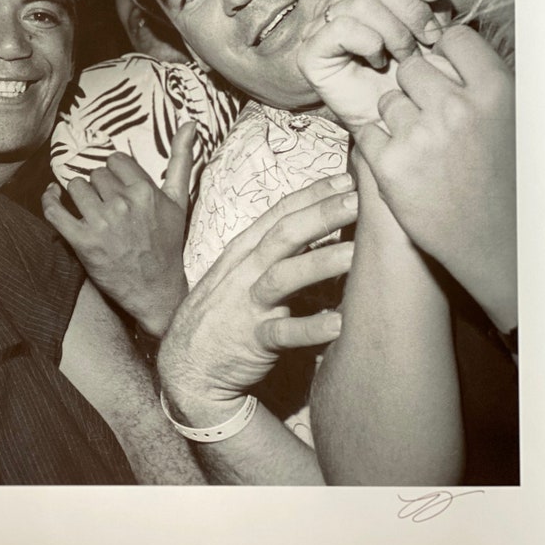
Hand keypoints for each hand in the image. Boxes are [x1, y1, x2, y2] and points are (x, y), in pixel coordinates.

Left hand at [43, 124, 195, 335]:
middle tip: (108, 207)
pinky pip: (54, 210)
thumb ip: (182, 160)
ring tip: (89, 210)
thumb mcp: (179, 201)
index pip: (115, 161)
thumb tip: (191, 123)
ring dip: (78, 196)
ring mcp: (101, 223)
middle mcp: (123, 204)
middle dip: (99, 187)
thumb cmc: (168, 244)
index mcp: (145, 191)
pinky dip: (49, 200)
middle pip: (95, 174)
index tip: (117, 187)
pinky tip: (52, 196)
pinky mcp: (83, 242)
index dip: (114, 173)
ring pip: (75, 187)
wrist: (156, 289)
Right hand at [157, 174, 356, 422]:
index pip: (279, 214)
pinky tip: (339, 323)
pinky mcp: (252, 340)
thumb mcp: (239, 274)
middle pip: (283, 235)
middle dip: (321, 215)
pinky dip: (310, 327)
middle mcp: (244, 272)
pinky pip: (283, 332)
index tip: (347, 178)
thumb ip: (273, 253)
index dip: (312, 195)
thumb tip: (319, 232)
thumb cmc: (221, 315)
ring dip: (319, 263)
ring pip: (282, 276)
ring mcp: (246, 304)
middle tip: (359, 200)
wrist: (186, 365)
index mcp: (243, 252)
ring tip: (356, 253)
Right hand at [298, 0, 448, 128]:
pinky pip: (341, 27)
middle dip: (409, 5)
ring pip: (358, 0)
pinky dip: (370, 42)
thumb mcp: (431, 10)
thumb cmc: (420, 69)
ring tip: (406, 54)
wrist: (409, 117)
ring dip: (395, 29)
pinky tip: (379, 61)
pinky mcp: (310, 55)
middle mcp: (336, 3)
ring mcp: (319, 28)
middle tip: (426, 38)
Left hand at [354, 24, 516, 332]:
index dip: (446, 53)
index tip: (446, 71)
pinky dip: (378, 146)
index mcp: (496, 91)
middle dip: (416, 88)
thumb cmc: (508, 181)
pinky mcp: (388, 164)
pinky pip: (367, 132)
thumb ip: (484, 85)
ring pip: (387, 101)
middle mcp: (457, 108)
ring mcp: (419, 136)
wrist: (495, 245)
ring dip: (396, 118)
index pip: (454, 38)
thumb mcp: (514, 122)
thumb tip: (453, 47)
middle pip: (412, 68)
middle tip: (431, 117)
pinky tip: (403, 165)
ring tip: (423, 148)